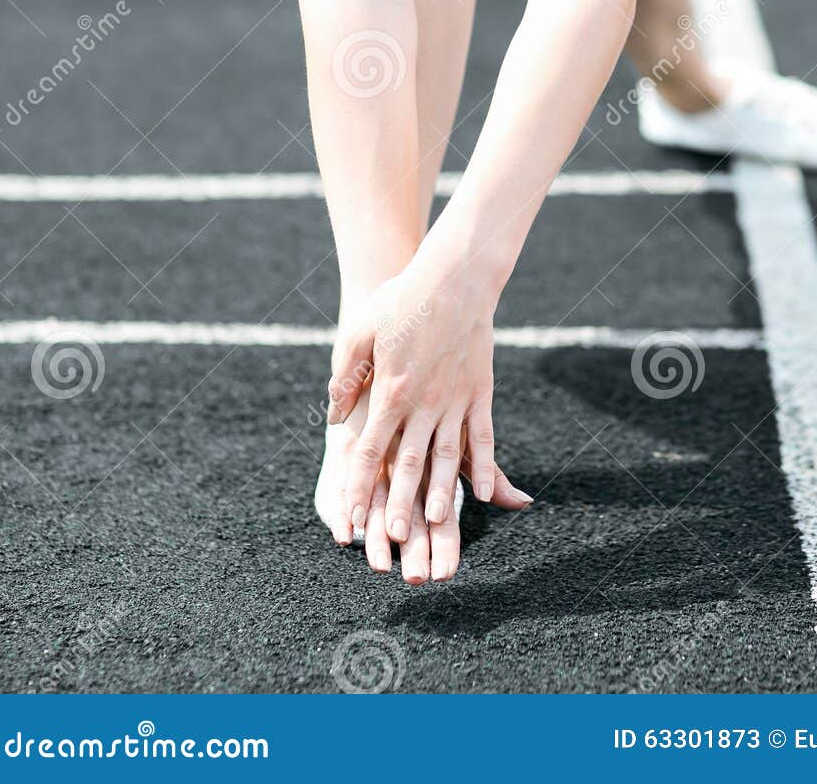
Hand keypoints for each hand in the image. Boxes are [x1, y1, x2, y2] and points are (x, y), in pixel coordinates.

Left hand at [327, 233, 529, 542]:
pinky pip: (482, 435)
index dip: (358, 487)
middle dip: (398, 504)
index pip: (369, 450)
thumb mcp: (360, 331)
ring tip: (434, 525)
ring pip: (447, 456)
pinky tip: (480, 494)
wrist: (455, 276)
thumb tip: (333, 417)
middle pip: (407, 462)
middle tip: (393, 540)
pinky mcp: (481, 391)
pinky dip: (483, 465)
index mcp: (390, 390)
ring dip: (439, 493)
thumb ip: (346, 377)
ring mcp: (455, 398)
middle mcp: (423, 402)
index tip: (351, 519)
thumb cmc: (403, 299)